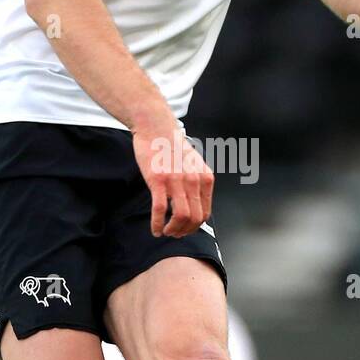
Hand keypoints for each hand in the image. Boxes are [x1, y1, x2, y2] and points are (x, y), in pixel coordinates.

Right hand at [132, 120, 214, 237]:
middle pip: (195, 219)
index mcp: (204, 178)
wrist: (155, 126)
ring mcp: (176, 181)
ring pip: (180, 218)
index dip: (195, 227)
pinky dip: (157, 224)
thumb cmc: (172, 146)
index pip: (205, 213)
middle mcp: (193, 180)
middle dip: (184, 232)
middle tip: (174, 233)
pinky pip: (160, 210)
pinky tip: (155, 229)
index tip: (185, 229)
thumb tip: (196, 205)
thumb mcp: (193, 165)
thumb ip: (197, 183)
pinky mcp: (158, 180)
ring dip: (172, 230)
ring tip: (165, 231)